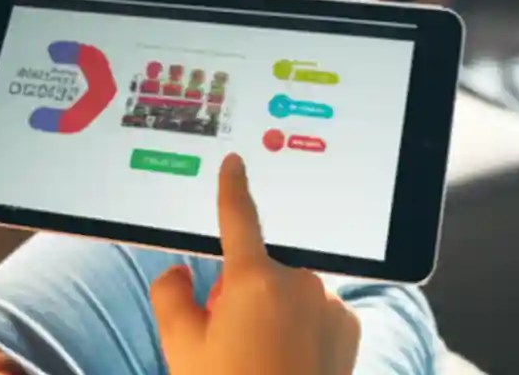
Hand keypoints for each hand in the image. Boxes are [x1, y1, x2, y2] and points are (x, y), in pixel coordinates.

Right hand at [150, 154, 359, 374]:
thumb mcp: (180, 349)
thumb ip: (170, 295)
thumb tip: (179, 274)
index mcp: (254, 281)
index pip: (238, 219)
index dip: (232, 189)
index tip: (234, 163)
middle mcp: (298, 283)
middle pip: (257, 268)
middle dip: (238, 291)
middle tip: (226, 340)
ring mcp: (328, 304)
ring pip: (287, 290)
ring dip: (271, 309)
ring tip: (258, 359)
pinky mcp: (348, 326)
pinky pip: (314, 311)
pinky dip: (300, 327)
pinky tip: (287, 362)